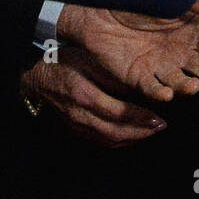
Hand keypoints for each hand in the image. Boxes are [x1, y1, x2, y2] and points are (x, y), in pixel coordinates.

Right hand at [19, 49, 164, 148]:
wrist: (37, 77)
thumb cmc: (64, 62)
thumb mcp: (87, 58)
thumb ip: (109, 72)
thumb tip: (135, 85)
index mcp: (83, 95)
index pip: (117, 113)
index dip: (139, 118)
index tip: (158, 117)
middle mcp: (80, 115)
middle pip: (115, 132)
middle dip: (141, 132)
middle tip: (161, 126)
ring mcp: (77, 125)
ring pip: (109, 140)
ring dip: (133, 138)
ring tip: (152, 131)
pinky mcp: (76, 129)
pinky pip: (101, 140)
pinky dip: (120, 140)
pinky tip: (134, 135)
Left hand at [57, 3, 198, 101]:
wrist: (101, 7)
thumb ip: (195, 2)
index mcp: (194, 31)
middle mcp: (182, 52)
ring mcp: (162, 66)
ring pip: (182, 82)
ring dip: (189, 87)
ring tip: (193, 87)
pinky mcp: (140, 77)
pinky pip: (154, 88)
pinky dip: (161, 93)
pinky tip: (167, 94)